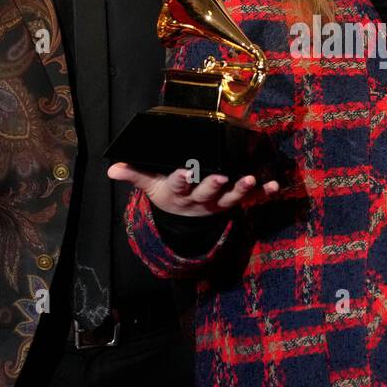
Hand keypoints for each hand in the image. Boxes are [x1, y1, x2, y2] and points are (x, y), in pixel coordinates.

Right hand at [108, 163, 279, 216]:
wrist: (185, 218)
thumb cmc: (168, 194)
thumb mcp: (150, 186)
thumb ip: (134, 175)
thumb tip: (112, 168)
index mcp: (178, 194)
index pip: (178, 185)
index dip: (181, 179)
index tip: (184, 172)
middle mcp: (200, 199)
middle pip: (207, 193)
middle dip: (214, 185)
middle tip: (221, 177)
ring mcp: (219, 201)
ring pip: (231, 197)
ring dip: (242, 189)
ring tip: (251, 179)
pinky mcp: (234, 201)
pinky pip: (251, 200)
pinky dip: (263, 194)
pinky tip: (274, 186)